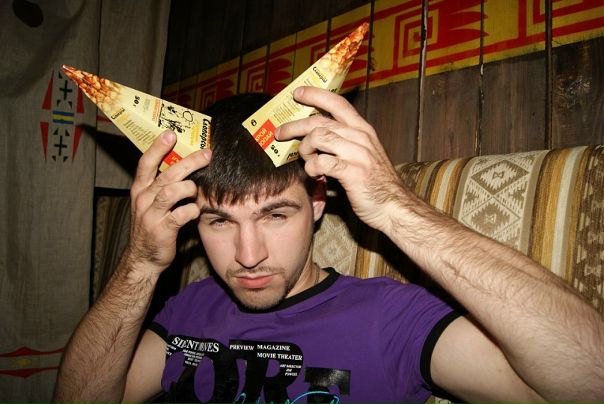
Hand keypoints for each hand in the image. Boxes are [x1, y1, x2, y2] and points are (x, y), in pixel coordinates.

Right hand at [125, 131, 211, 275]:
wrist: (143, 257)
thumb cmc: (153, 225)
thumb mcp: (151, 202)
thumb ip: (163, 184)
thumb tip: (187, 164)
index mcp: (140, 188)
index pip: (146, 162)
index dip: (158, 147)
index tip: (170, 133)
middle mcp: (143, 198)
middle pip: (167, 174)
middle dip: (189, 162)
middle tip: (206, 154)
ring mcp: (151, 214)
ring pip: (172, 192)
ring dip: (190, 188)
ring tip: (196, 190)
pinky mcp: (161, 229)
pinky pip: (180, 214)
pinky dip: (192, 210)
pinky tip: (195, 211)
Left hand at [275, 86, 403, 231]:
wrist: (394, 206)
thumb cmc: (376, 183)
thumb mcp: (363, 154)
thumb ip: (343, 143)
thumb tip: (314, 138)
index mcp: (363, 130)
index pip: (337, 103)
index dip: (315, 95)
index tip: (298, 93)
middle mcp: (361, 137)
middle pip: (320, 120)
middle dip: (294, 126)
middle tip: (280, 133)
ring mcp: (358, 154)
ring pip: (318, 137)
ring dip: (304, 148)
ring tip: (305, 159)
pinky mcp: (353, 172)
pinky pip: (322, 162)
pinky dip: (312, 167)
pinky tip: (314, 173)